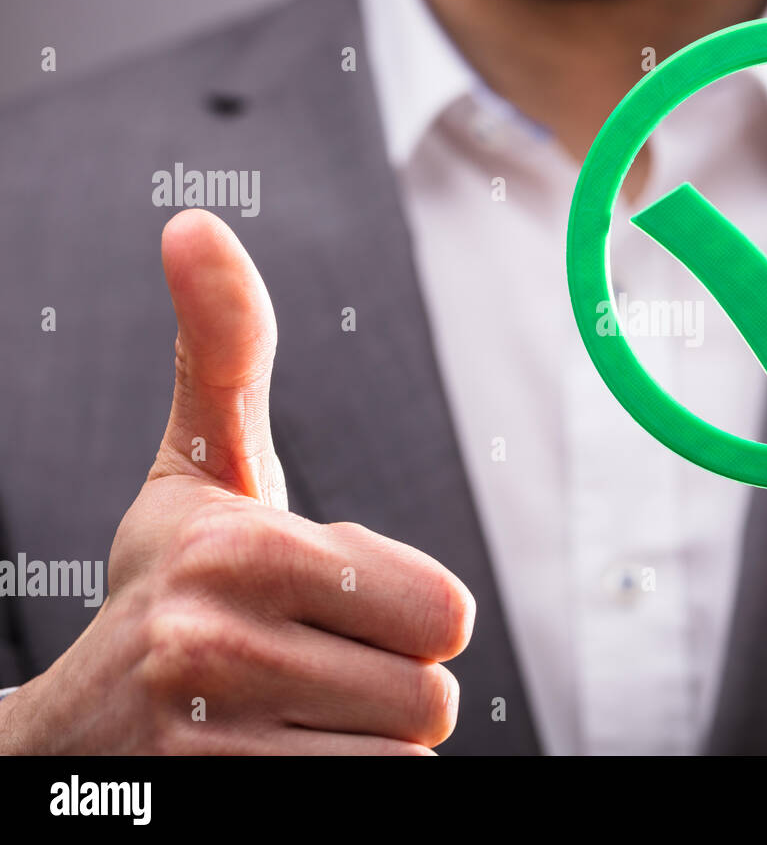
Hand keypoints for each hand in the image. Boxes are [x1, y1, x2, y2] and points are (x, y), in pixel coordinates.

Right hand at [0, 209, 473, 753]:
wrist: (75, 730)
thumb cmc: (168, 582)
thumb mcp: (200, 468)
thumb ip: (224, 351)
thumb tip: (193, 224)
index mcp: (242, 549)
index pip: (448, 614)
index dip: (410, 613)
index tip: (339, 603)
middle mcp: (215, 648)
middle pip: (429, 697)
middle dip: (386, 682)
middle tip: (308, 663)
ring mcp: (206, 750)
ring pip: (399, 761)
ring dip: (360, 741)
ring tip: (281, 713)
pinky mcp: (211, 812)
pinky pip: (365, 806)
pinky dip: (337, 787)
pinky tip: (270, 759)